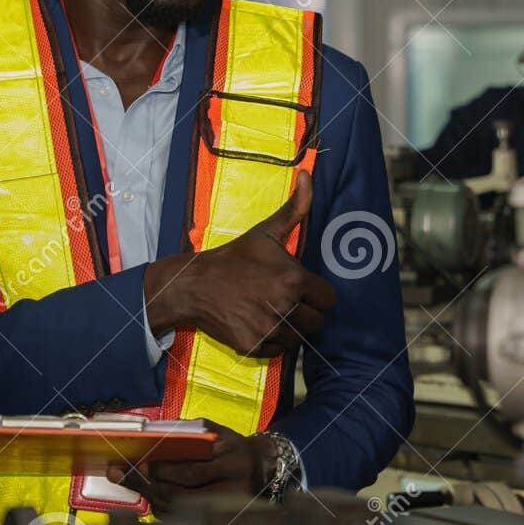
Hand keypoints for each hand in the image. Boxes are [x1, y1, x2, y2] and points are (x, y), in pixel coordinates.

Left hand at [109, 424, 264, 513]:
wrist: (260, 467)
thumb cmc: (231, 446)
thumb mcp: (216, 432)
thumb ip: (189, 432)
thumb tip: (152, 437)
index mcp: (232, 460)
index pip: (190, 471)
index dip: (161, 470)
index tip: (136, 463)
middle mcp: (230, 487)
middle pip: (179, 494)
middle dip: (145, 484)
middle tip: (121, 473)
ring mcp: (223, 507)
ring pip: (176, 508)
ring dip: (147, 494)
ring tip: (126, 479)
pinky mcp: (214, 518)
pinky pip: (179, 514)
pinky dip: (158, 504)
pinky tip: (146, 491)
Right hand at [143, 174, 334, 356]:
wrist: (195, 285)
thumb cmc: (235, 257)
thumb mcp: (266, 231)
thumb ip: (295, 207)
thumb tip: (307, 173)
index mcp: (294, 280)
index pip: (329, 300)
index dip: (316, 294)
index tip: (301, 289)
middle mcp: (285, 308)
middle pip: (317, 322)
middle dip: (305, 313)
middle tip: (284, 302)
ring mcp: (269, 330)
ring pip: (299, 338)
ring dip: (290, 329)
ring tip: (271, 312)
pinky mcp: (254, 347)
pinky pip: (279, 351)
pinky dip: (273, 342)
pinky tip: (258, 324)